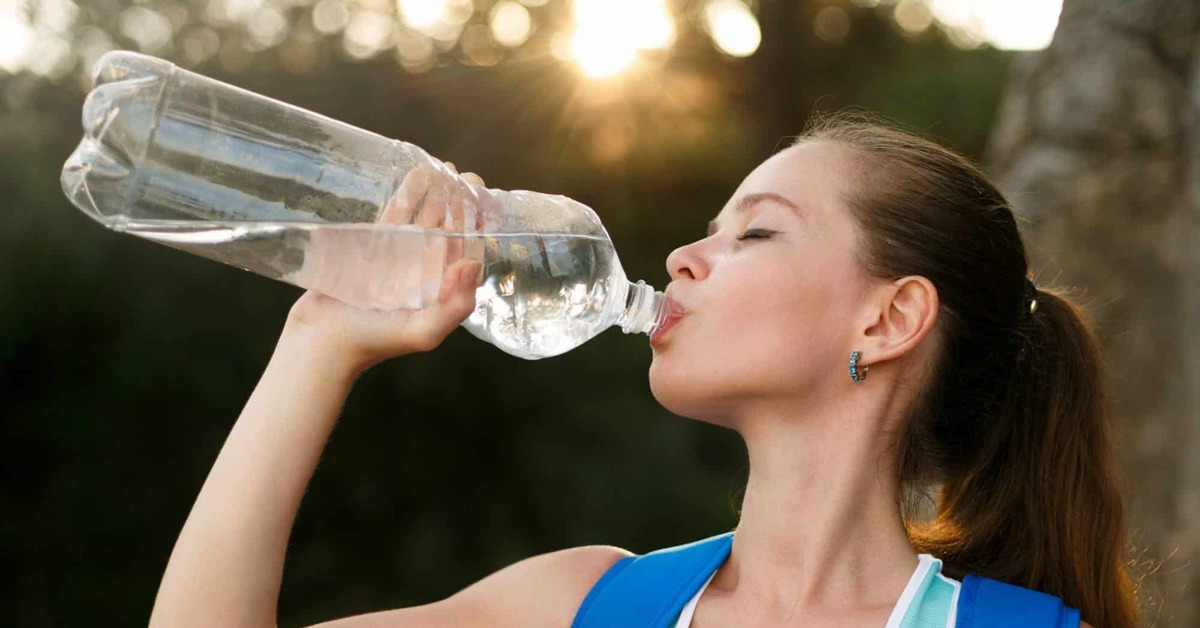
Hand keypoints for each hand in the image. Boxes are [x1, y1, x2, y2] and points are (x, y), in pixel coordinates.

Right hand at [285, 163, 486, 373]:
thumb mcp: (423, 332)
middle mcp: (424, 271)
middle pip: (447, 229)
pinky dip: (406, 195)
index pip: (465, 248)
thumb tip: (471, 263)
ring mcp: (398, 257)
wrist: (323, 342)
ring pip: (422, 218)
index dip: (476, 222)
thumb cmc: (374, 341)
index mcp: (441, 288)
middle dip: (459, 202)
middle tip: (466, 175)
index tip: (481, 196)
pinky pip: (394, 216)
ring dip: (435, 194)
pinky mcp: (372, 248)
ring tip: (444, 167)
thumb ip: (454, 306)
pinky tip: (416, 173)